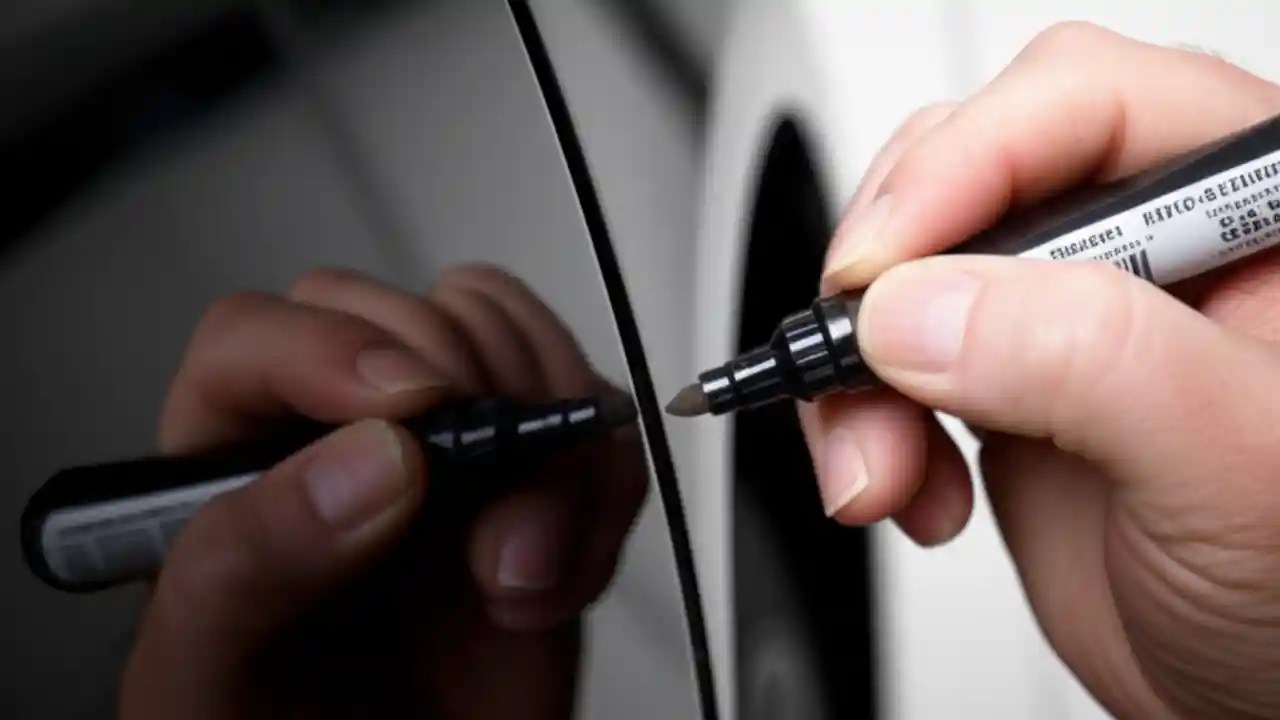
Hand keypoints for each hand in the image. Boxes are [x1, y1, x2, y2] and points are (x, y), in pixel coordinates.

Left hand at [119, 265, 646, 717]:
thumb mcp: (213, 678)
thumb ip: (251, 563)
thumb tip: (370, 458)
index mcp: (230, 471)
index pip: (260, 339)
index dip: (338, 349)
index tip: (412, 409)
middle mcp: (339, 446)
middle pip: (407, 317)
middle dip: (471, 402)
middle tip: (480, 522)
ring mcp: (446, 461)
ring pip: (508, 342)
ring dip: (547, 446)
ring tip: (515, 573)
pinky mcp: (535, 486)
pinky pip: (592, 421)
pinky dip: (603, 488)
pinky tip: (559, 577)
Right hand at [805, 23, 1279, 717]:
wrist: (1260, 701)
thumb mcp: (1231, 460)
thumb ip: (1085, 358)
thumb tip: (918, 307)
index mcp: (1250, 210)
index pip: (1086, 104)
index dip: (968, 163)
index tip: (882, 267)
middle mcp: (1150, 245)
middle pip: (971, 173)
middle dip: (890, 279)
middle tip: (863, 361)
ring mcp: (1068, 316)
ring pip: (909, 271)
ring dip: (857, 370)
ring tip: (879, 467)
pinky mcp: (1005, 384)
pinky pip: (890, 356)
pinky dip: (859, 417)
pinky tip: (904, 483)